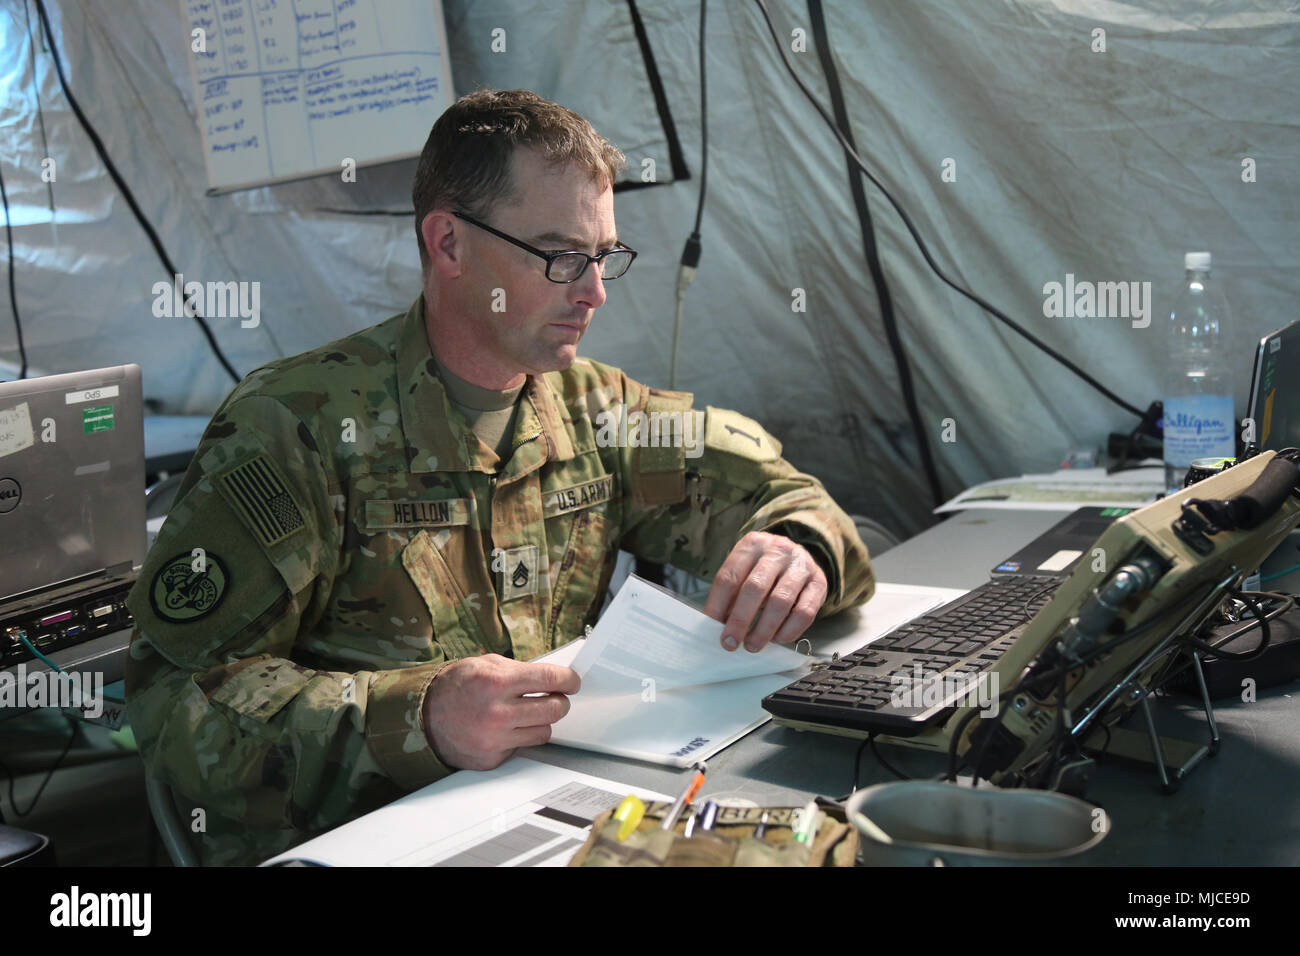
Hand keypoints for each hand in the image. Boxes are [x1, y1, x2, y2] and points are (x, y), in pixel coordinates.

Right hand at [421, 654, 579, 769]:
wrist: (424, 716)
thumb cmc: (456, 687)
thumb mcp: (486, 664)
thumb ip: (520, 671)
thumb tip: (553, 678)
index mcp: (496, 682)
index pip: (550, 679)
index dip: (568, 680)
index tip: (572, 682)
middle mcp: (497, 712)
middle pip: (554, 709)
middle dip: (560, 701)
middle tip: (555, 697)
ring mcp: (495, 739)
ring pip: (543, 732)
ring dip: (541, 721)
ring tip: (527, 713)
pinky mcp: (492, 758)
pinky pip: (523, 747)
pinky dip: (520, 737)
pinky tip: (506, 728)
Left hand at [704, 530, 827, 652]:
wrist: (799, 556)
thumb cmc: (765, 569)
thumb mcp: (745, 570)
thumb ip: (732, 593)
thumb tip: (718, 625)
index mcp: (752, 544)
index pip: (730, 576)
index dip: (718, 604)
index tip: (712, 626)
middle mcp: (778, 550)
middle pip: (755, 587)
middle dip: (740, 619)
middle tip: (731, 642)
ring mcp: (801, 565)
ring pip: (780, 601)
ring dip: (764, 629)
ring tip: (752, 645)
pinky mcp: (819, 583)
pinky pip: (805, 612)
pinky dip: (789, 630)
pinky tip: (777, 639)